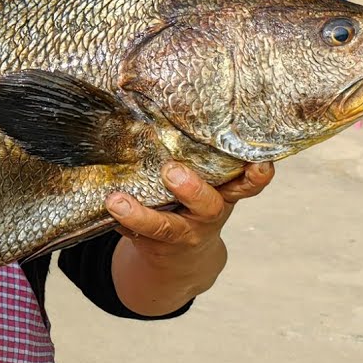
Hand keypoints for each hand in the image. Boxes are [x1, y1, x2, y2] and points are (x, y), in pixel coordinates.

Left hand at [104, 161, 274, 315]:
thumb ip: (205, 156)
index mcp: (225, 194)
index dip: (257, 176)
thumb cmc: (195, 202)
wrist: (182, 258)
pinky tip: (104, 209)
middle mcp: (206, 216)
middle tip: (171, 171)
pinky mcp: (154, 245)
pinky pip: (135, 234)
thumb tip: (182, 103)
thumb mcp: (211, 183)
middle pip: (207, 205)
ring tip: (116, 201)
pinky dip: (120, 222)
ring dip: (139, 215)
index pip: (249, 184)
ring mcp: (181, 234)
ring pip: (163, 227)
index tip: (259, 163)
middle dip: (191, 189)